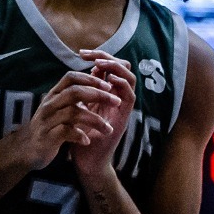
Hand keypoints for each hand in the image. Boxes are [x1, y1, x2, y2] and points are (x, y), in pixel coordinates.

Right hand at [8, 70, 120, 171]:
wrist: (28, 149)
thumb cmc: (50, 126)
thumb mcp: (61, 107)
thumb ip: (76, 96)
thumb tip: (97, 78)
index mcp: (54, 94)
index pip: (72, 78)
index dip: (91, 79)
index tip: (109, 85)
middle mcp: (49, 104)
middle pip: (75, 92)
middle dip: (99, 95)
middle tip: (116, 102)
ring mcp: (47, 120)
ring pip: (73, 112)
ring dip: (95, 120)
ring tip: (108, 129)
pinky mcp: (47, 137)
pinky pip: (65, 132)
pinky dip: (79, 135)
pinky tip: (88, 140)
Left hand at [71, 52, 136, 186]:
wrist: (86, 160)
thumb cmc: (82, 134)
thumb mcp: (83, 106)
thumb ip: (88, 89)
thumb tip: (90, 69)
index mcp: (109, 92)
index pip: (111, 66)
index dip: (99, 56)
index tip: (82, 53)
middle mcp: (119, 97)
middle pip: (124, 67)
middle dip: (107, 56)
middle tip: (90, 56)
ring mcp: (123, 107)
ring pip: (131, 77)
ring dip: (115, 67)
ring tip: (99, 64)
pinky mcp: (125, 117)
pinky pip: (131, 95)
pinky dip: (121, 84)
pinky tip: (109, 80)